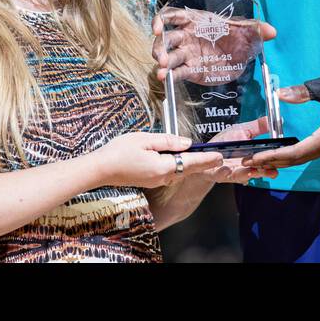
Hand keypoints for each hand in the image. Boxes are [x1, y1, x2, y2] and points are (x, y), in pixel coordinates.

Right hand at [93, 132, 222, 188]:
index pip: (190, 162)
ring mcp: (155, 181)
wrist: (99, 170)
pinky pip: (168, 173)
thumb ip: (168, 141)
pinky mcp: (149, 181)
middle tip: (218, 157)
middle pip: (186, 169)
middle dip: (202, 163)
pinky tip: (180, 159)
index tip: (220, 156)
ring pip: (178, 171)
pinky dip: (178, 166)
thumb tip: (186, 143)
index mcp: (163, 167)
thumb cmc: (119, 151)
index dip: (206, 159)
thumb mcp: (144, 139)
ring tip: (204, 158)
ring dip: (191, 165)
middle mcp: (162, 177)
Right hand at [152, 11, 276, 84]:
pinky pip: (178, 72)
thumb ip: (258, 28)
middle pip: (166, 37)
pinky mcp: (191, 70)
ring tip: (162, 70)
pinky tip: (166, 79)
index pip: (173, 16)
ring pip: (169, 55)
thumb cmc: (240, 36)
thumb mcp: (250, 30)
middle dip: (160, 45)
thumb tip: (272, 31)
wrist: (242, 54)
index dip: (161, 20)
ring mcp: (187, 54)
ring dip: (162, 61)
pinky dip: (170, 76)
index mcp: (195, 20)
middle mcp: (187, 36)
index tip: (157, 28)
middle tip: (162, 56)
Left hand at [201, 117, 279, 184]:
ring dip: (250, 173)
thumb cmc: (224, 142)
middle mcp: (248, 165)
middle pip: (261, 171)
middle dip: (266, 170)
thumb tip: (274, 119)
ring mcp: (235, 171)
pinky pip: (224, 176)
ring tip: (252, 169)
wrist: (205, 153)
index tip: (280, 157)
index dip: (275, 159)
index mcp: (255, 155)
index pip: (269, 159)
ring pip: (246, 175)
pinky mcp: (222, 175)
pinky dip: (225, 173)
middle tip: (270, 167)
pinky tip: (227, 169)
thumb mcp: (242, 130)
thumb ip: (258, 126)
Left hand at [244, 83, 319, 169]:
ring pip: (306, 156)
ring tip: (263, 158)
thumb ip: (304, 92)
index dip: (274, 155)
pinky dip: (296, 153)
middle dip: (274, 160)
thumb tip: (280, 94)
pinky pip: (313, 151)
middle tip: (250, 161)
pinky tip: (285, 149)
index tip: (255, 157)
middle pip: (299, 159)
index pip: (297, 152)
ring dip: (284, 159)